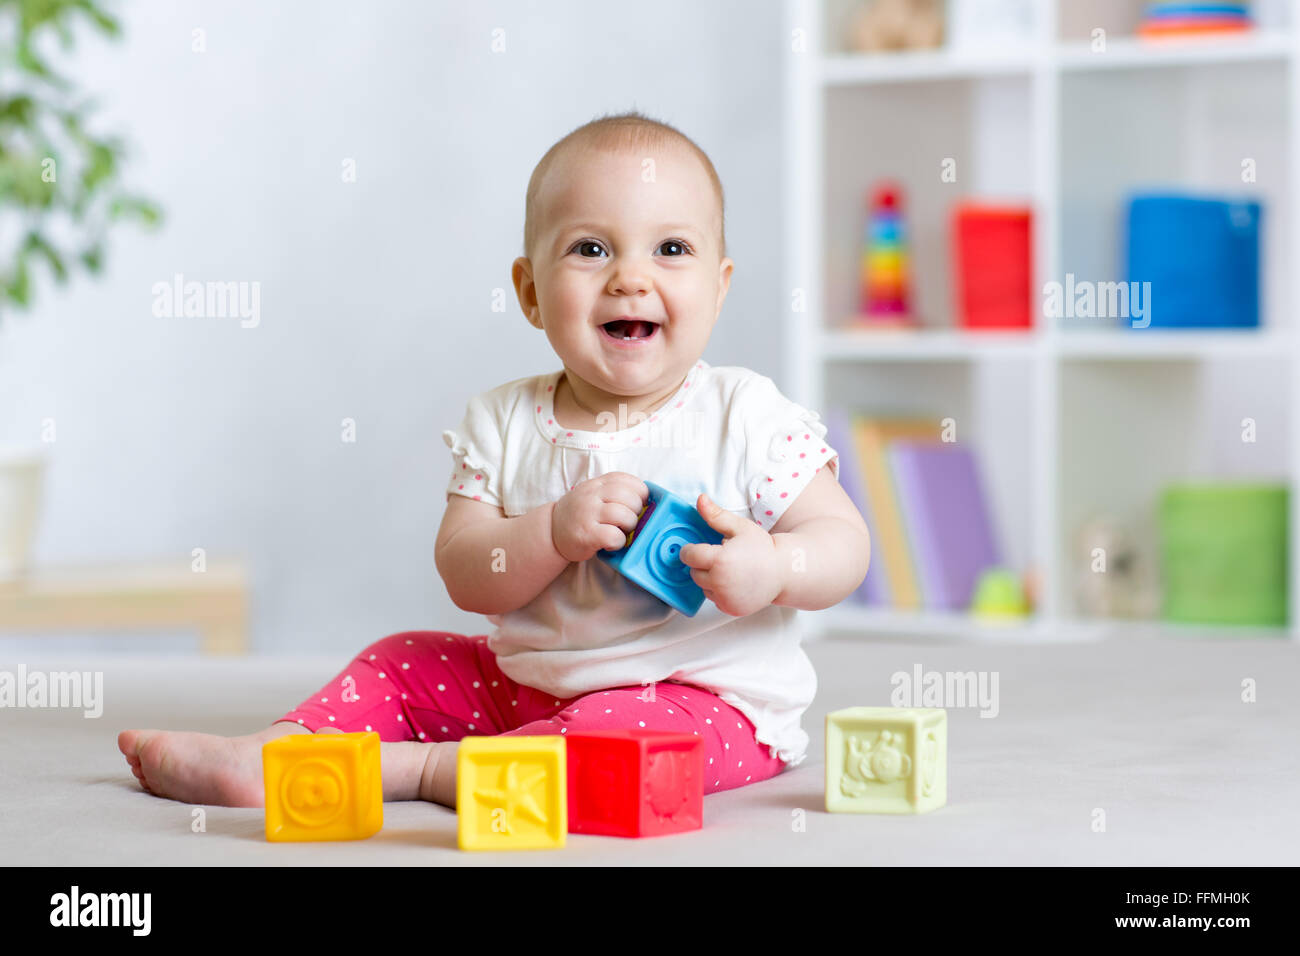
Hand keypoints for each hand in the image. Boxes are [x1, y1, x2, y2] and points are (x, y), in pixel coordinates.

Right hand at [551, 472, 648, 563]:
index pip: (628, 480)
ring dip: (629, 527)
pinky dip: (619, 542)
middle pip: (630, 498)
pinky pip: (614, 536)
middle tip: (628, 521)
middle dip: (636, 512)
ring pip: (625, 515)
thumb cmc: (579, 514)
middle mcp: (592, 495)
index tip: (638, 504)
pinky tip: (612, 542)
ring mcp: (588, 513)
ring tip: (621, 532)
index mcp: (598, 483)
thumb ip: (614, 491)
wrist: (551, 531)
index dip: (640, 494)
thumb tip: (646, 500)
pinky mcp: (587, 534)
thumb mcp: (594, 494)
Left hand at [679, 493, 785, 616]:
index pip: (688, 555)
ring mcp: (725, 597)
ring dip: (709, 579)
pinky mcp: (730, 608)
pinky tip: (734, 582)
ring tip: (729, 570)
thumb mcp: (740, 527)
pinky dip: (719, 592)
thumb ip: (716, 515)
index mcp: (719, 560)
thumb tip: (700, 499)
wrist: (783, 572)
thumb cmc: (763, 548)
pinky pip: (714, 599)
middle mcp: (720, 582)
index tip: (699, 548)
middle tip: (721, 558)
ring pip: (702, 587)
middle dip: (702, 564)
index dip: (691, 550)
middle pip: (694, 572)